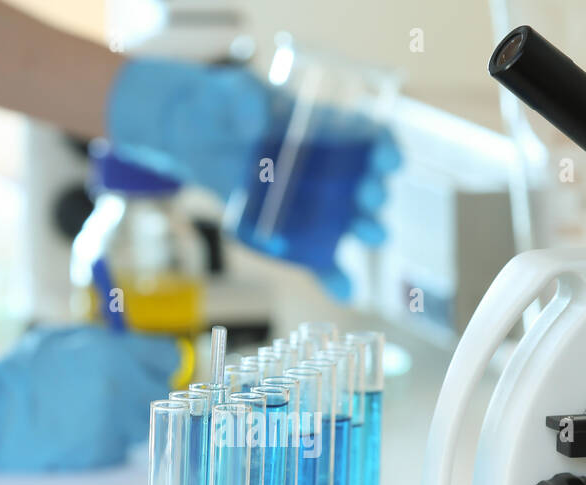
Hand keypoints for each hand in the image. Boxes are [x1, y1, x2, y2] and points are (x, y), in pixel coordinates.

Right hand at [0, 326, 178, 470]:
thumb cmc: (25, 370)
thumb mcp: (70, 339)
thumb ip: (112, 345)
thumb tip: (141, 351)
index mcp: (114, 355)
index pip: (170, 358)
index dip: (163, 361)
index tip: (158, 364)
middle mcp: (120, 390)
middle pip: (161, 393)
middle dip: (146, 389)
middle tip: (124, 388)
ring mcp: (112, 425)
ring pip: (141, 423)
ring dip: (126, 417)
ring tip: (93, 410)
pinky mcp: (101, 454)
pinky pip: (119, 447)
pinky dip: (106, 440)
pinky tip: (79, 430)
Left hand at [108, 59, 399, 298]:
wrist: (198, 136)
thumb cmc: (224, 105)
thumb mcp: (231, 93)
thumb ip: (243, 100)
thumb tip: (255, 122)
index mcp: (329, 127)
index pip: (371, 136)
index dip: (386, 147)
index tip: (387, 157)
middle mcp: (332, 168)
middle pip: (366, 183)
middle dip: (375, 192)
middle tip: (369, 195)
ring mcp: (314, 203)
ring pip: (350, 222)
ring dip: (366, 230)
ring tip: (370, 235)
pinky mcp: (293, 232)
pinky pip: (319, 257)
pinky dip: (334, 276)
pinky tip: (346, 291)